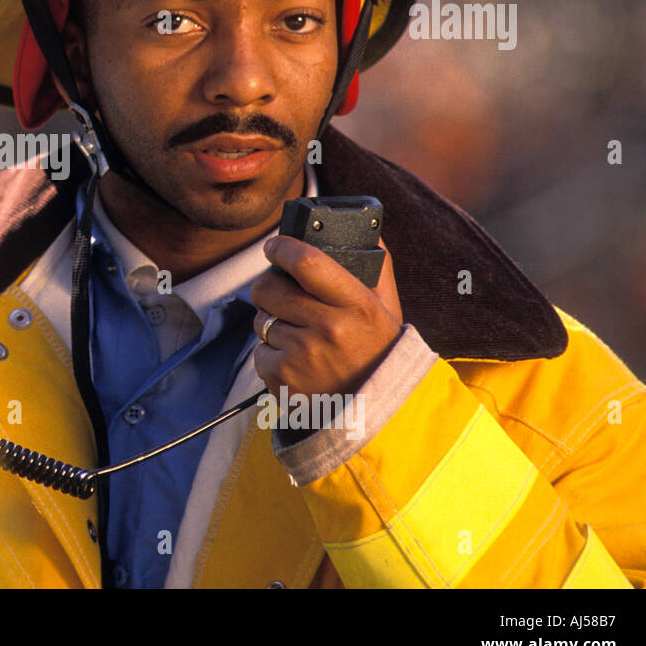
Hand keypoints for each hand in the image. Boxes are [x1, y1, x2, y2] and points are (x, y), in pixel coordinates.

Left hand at [248, 235, 402, 400]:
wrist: (377, 415)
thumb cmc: (378, 354)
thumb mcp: (386, 310)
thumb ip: (376, 268)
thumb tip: (367, 230)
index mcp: (357, 305)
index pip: (307, 262)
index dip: (282, 248)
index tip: (274, 246)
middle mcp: (329, 329)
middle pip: (269, 288)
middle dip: (267, 286)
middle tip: (277, 292)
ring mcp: (303, 355)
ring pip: (261, 320)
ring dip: (272, 323)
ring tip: (298, 335)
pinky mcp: (283, 379)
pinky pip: (259, 352)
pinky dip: (271, 354)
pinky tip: (295, 361)